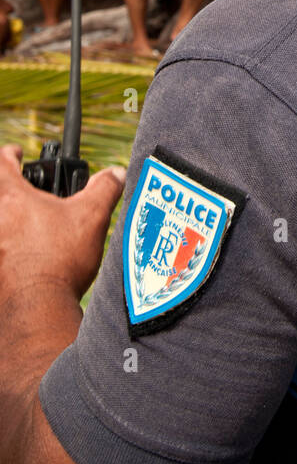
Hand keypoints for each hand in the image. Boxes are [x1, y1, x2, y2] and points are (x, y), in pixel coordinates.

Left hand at [0, 145, 125, 303]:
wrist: (37, 309)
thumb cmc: (58, 261)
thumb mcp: (92, 216)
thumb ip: (105, 187)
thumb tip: (117, 173)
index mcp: (11, 198)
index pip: (1, 161)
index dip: (11, 154)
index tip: (18, 155)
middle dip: (11, 192)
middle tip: (30, 195)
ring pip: (0, 223)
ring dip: (10, 221)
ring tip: (32, 228)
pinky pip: (1, 252)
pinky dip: (9, 249)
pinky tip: (27, 257)